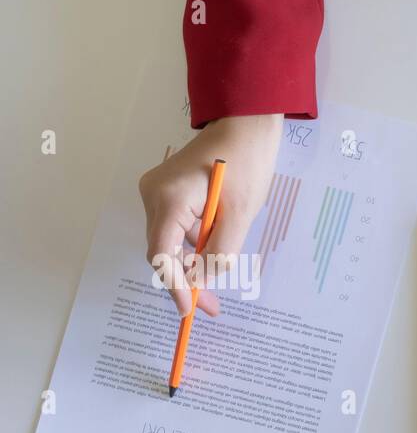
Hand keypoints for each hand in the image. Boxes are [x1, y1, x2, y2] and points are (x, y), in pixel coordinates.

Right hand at [138, 113, 282, 316]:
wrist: (244, 123)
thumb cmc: (246, 161)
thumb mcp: (241, 214)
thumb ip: (221, 250)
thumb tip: (204, 281)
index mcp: (169, 198)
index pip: (162, 253)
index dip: (173, 285)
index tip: (187, 309)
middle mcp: (153, 194)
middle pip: (162, 249)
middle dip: (185, 280)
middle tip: (209, 306)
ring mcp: (156, 191)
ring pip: (170, 241)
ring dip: (192, 263)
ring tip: (215, 284)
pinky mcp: (166, 192)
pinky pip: (176, 228)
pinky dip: (193, 245)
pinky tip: (213, 252)